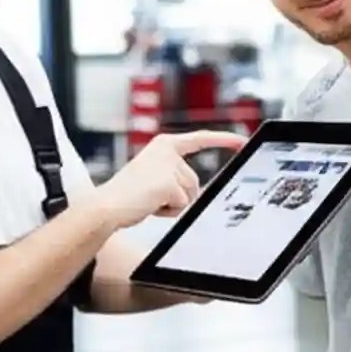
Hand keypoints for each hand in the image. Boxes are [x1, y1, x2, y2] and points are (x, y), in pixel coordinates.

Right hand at [93, 130, 247, 228]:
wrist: (108, 206)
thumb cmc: (128, 196)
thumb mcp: (155, 178)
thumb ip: (175, 178)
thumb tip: (197, 195)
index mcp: (164, 145)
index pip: (200, 139)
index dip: (223, 139)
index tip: (242, 140)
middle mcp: (167, 150)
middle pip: (194, 181)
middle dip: (179, 196)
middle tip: (152, 197)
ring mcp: (168, 166)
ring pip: (190, 194)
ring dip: (173, 205)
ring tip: (149, 200)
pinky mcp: (169, 183)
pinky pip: (182, 205)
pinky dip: (168, 212)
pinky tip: (150, 206)